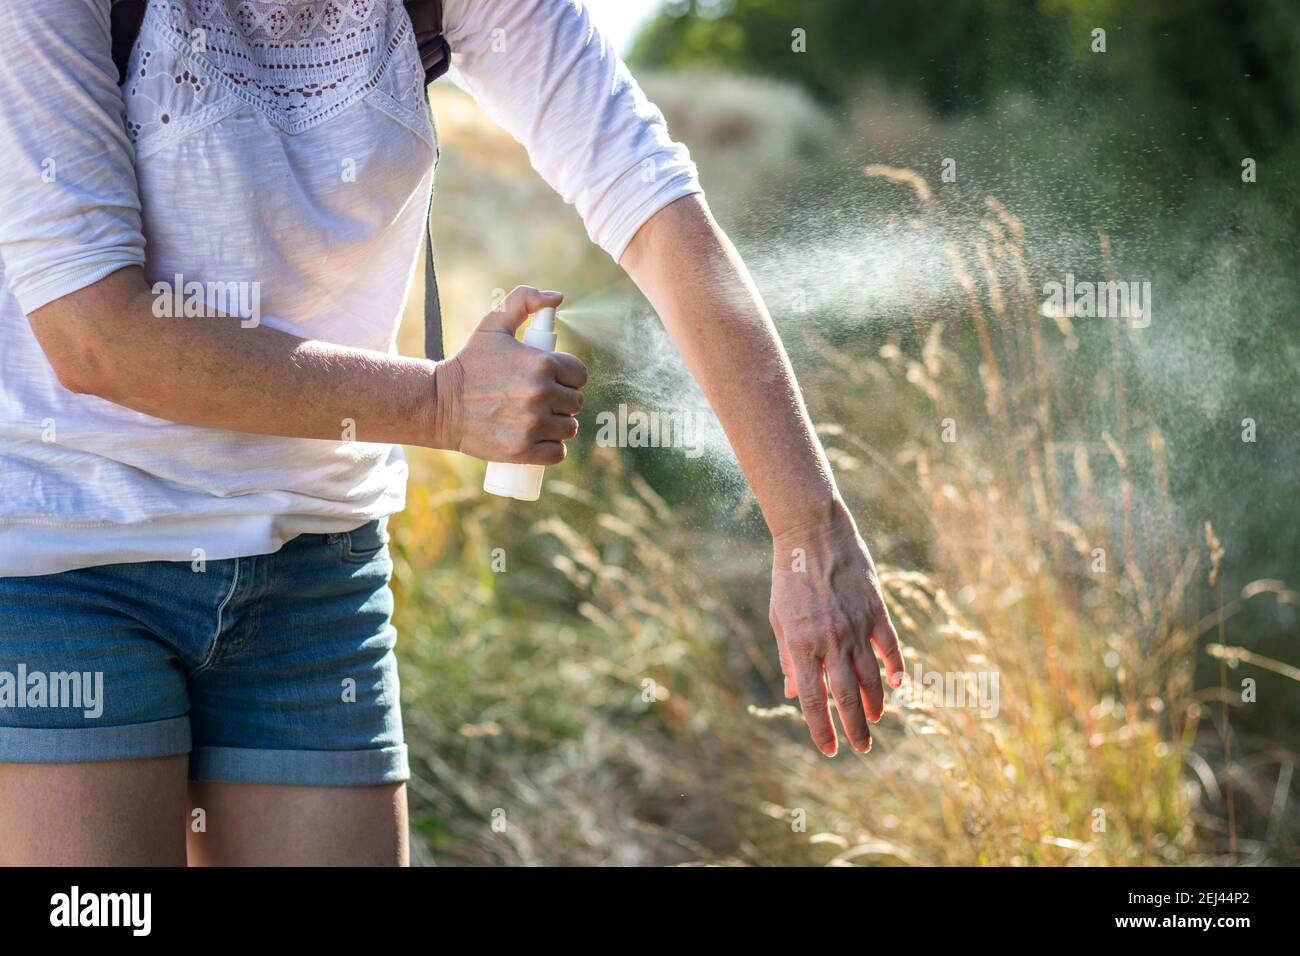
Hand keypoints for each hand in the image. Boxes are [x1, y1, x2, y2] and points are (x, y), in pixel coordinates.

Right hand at [432, 286, 586, 462]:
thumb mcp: (492, 324)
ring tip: (538, 419)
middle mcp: (541, 394)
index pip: (579, 374)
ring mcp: (533, 424)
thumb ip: (523, 301)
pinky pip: (557, 453)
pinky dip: (551, 449)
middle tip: (540, 400)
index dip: (568, 377)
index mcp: (542, 363)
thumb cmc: (469, 363)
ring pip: (569, 428)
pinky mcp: (523, 450)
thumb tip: (556, 297)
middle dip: (562, 401)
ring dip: (559, 426)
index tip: (553, 380)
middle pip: (575, 402)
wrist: (440, 403)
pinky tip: (539, 440)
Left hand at [769, 503, 904, 754]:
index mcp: (802, 644)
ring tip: (874, 720)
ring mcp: (856, 625)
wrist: (811, 531)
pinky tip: (897, 685)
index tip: (829, 750)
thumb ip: (788, 657)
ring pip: (872, 677)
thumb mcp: (779, 618)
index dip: (822, 729)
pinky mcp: (876, 609)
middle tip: (862, 749)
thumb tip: (793, 693)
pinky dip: (895, 668)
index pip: (814, 699)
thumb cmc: (788, 576)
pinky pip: (891, 647)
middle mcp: (831, 639)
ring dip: (875, 703)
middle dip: (855, 728)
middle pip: (848, 697)